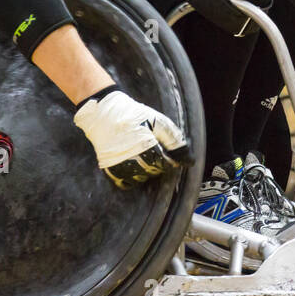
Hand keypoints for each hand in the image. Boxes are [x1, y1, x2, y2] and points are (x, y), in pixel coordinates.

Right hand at [73, 87, 191, 188]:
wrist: (104, 113)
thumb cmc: (133, 116)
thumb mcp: (159, 122)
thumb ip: (175, 141)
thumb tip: (190, 161)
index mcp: (147, 146)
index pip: (166, 165)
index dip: (170, 161)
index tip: (168, 155)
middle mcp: (133, 158)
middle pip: (154, 172)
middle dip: (158, 164)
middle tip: (153, 150)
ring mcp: (119, 165)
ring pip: (141, 179)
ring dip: (146, 170)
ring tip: (142, 155)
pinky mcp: (109, 168)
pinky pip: (125, 183)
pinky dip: (132, 177)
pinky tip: (133, 165)